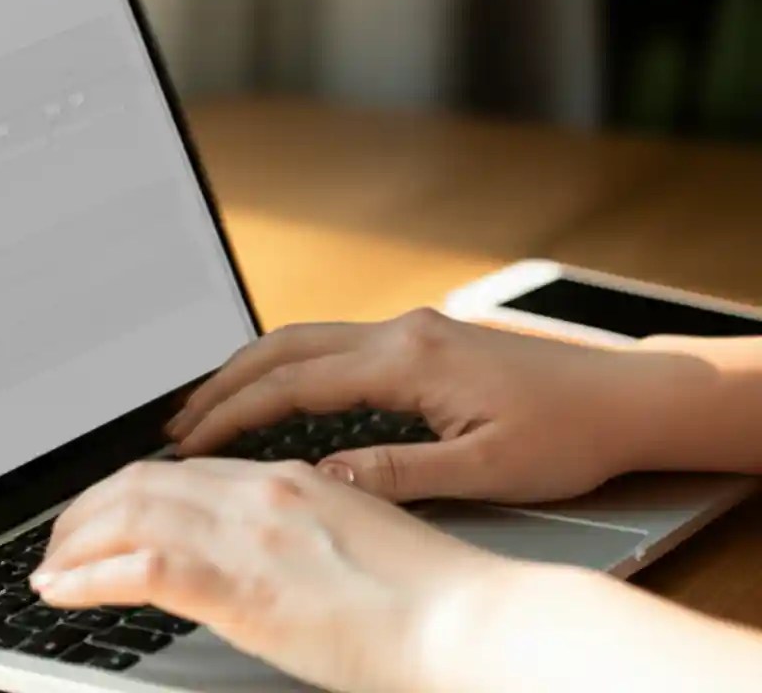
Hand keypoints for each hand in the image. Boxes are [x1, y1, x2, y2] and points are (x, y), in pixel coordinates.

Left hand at [32, 458, 521, 692]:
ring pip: (125, 515)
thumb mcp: (355, 544)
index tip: (100, 513)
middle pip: (141, 482)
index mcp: (288, 480)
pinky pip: (135, 568)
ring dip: (72, 541)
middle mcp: (259, 493)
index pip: (180, 471)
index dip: (125, 489)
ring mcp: (246, 535)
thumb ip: (296, 537)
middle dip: (85, 509)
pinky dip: (84, 576)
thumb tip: (255, 557)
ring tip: (47, 567)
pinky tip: (60, 589)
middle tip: (59, 539)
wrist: (474, 622)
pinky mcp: (237, 585)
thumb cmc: (431, 598)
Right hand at [167, 309, 704, 503]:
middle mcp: (400, 333)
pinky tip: (274, 396)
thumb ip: (398, 471)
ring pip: (304, 339)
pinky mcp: (419, 340)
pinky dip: (287, 369)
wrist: (628, 396)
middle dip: (222, 383)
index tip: (192, 442)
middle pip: (283, 346)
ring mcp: (409, 331)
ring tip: (209, 409)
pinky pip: (331, 346)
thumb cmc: (568, 433)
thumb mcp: (486, 470)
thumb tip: (323, 475)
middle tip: (177, 423)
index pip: (295, 383)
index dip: (234, 414)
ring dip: (250, 371)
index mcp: (409, 361)